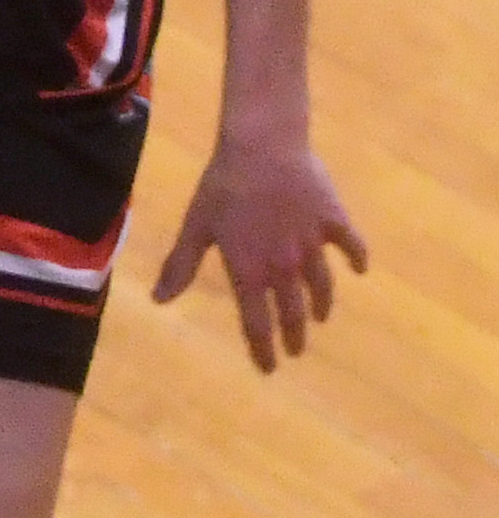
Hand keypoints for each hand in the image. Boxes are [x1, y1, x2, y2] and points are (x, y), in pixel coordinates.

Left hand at [152, 137, 366, 370]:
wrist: (263, 148)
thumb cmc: (223, 185)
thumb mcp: (196, 226)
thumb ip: (179, 265)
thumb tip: (158, 300)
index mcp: (250, 270)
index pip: (257, 323)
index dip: (262, 349)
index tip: (269, 369)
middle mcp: (285, 267)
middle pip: (292, 311)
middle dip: (294, 335)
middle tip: (296, 350)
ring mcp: (314, 245)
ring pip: (322, 285)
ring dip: (321, 304)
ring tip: (320, 316)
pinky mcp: (334, 222)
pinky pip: (351, 246)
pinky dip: (357, 259)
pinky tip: (359, 268)